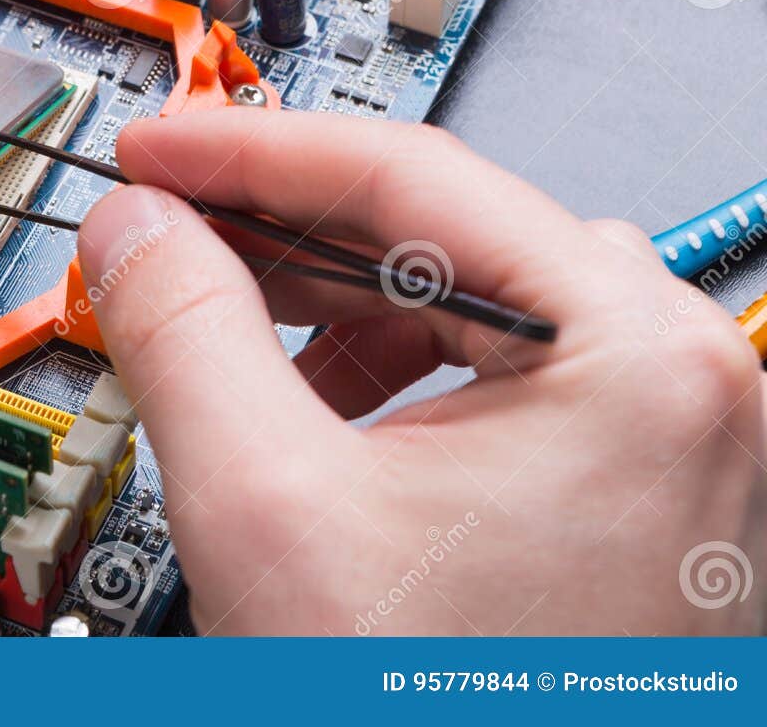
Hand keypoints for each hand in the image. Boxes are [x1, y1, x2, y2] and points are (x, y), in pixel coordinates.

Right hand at [78, 108, 765, 634]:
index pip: (410, 177)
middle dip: (279, 235)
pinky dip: (382, 375)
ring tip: (226, 338)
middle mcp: (677, 384)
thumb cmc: (443, 721)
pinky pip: (489, 380)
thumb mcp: (267, 508)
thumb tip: (140, 231)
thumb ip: (184, 333)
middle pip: (441, 236)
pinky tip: (311, 416)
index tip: (157, 148)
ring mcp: (662, 443)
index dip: (251, 152)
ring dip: (325, 307)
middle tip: (165, 230)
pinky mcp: (626, 492)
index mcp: (632, 356)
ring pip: (463, 306)